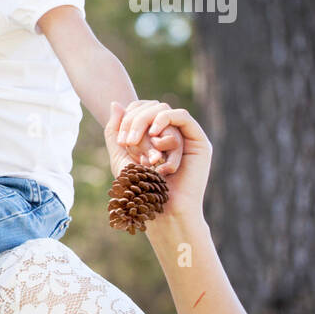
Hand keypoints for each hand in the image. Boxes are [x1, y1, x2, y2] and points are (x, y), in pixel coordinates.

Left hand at [104, 102, 210, 221]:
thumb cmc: (139, 190)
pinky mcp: (199, 142)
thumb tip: (115, 103)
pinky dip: (164, 120)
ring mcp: (186, 136)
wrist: (160, 210)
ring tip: (138, 145)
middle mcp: (171, 133)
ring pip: (163, 109)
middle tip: (127, 142)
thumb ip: (115, 131)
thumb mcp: (120, 156)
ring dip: (145, 123)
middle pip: (151, 106)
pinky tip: (154, 137)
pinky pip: (182, 116)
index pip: (140, 108)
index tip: (121, 141)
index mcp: (154, 136)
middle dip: (134, 120)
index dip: (127, 117)